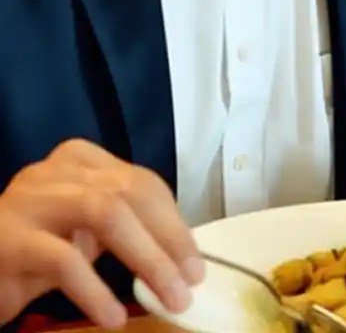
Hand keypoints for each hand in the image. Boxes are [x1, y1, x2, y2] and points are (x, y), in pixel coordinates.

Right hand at [0, 140, 202, 328]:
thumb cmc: (36, 252)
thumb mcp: (88, 232)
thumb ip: (130, 228)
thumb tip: (185, 258)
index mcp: (81, 161)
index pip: (143, 183)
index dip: (175, 225)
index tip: (195, 263)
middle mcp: (54, 171)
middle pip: (129, 194)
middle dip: (169, 241)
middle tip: (190, 283)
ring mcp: (29, 199)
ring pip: (105, 213)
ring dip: (147, 259)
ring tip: (169, 297)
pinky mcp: (7, 238)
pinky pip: (63, 260)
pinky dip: (95, 290)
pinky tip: (113, 317)